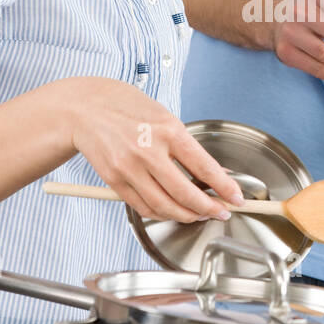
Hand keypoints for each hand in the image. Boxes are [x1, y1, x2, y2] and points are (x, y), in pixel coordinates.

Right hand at [69, 78, 243, 222]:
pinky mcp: (114, 181)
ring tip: (198, 215)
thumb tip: (215, 173)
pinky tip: (172, 211)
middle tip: (220, 213)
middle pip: (186, 194)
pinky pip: (143, 207)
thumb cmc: (128, 107)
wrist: (86, 108)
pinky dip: (161, 214)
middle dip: (209, 209)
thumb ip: (187, 146)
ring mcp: (129, 168)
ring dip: (187, 216)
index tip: (236, 199)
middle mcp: (149, 151)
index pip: (205, 168)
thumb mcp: (165, 117)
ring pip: (165, 207)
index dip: (225, 188)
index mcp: (168, 130)